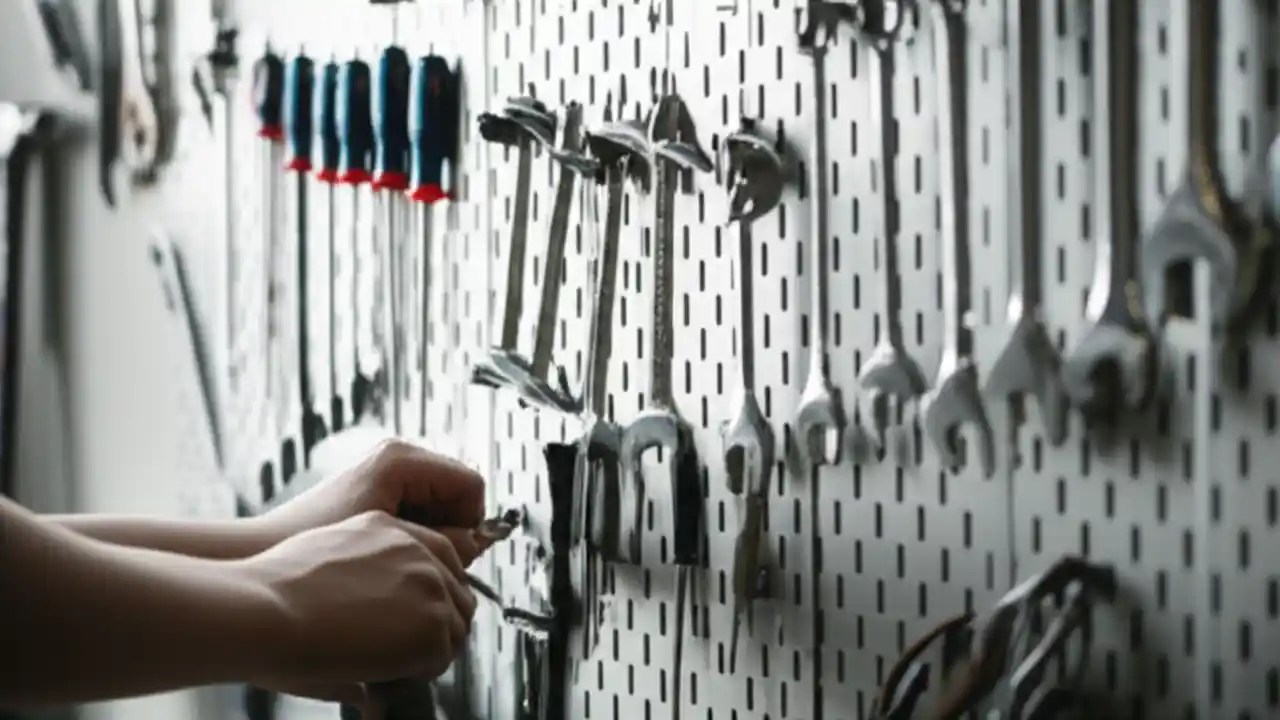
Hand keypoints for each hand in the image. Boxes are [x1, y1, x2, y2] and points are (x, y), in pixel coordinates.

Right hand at [242, 510, 477, 690]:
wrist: (265, 612)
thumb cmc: (273, 594)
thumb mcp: (322, 565)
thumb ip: (357, 581)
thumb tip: (371, 608)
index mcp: (388, 527)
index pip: (439, 559)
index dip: (428, 596)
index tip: (410, 621)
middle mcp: (416, 549)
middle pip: (455, 593)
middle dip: (432, 627)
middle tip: (395, 654)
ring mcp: (431, 584)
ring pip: (454, 628)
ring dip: (426, 652)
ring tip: (383, 669)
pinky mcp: (434, 623)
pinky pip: (441, 659)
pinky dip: (415, 675)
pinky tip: (380, 678)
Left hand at [257, 440, 485, 559]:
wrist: (262, 552)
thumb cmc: (317, 543)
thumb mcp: (395, 543)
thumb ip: (445, 543)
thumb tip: (472, 543)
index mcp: (402, 458)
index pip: (470, 485)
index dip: (468, 523)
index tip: (447, 552)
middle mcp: (397, 457)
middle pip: (456, 495)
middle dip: (448, 531)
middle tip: (417, 557)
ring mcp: (386, 472)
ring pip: (439, 508)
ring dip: (429, 536)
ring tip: (395, 556)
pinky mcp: (376, 490)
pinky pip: (418, 513)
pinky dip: (411, 536)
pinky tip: (384, 553)